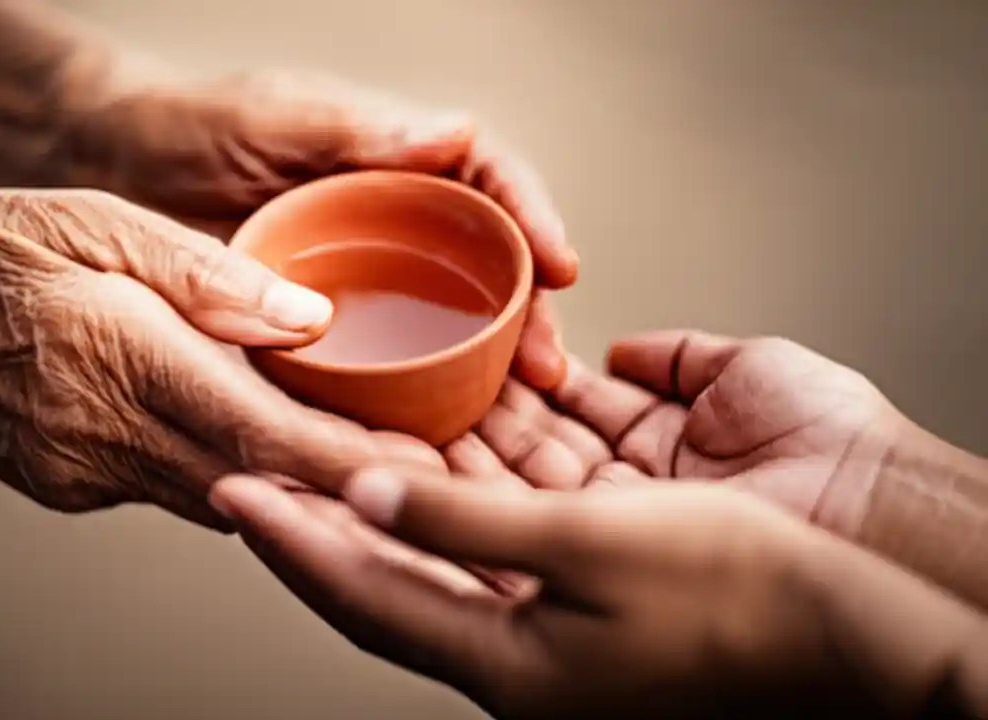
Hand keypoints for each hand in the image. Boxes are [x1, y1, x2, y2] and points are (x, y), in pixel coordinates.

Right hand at [0, 188, 440, 522]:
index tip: (431, 472)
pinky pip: (180, 488)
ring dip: (299, 488)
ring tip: (378, 465)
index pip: (261, 432)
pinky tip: (273, 448)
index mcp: (120, 359)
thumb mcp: (95, 222)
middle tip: (439, 480)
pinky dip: (237, 474)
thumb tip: (311, 316)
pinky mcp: (77, 486)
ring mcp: (90, 474)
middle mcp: (108, 437)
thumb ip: (208, 275)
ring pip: (224, 496)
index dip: (353, 463)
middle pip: (258, 483)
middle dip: (350, 489)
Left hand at [66, 68, 575, 388]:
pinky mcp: (319, 332)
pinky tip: (427, 436)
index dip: (536, 220)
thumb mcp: (273, 118)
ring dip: (483, 369)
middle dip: (526, 316)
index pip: (490, 186)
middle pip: (486, 269)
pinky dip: (412, 398)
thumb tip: (455, 135)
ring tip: (509, 416)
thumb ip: (356, 132)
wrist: (110, 168)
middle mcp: (391, 223)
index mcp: (396, 161)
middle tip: (545, 366)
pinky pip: (380, 365)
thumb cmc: (190, 124)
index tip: (563, 267)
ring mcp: (360, 281)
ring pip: (444, 326)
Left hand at [210, 469, 986, 718]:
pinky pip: (526, 500)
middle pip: (397, 556)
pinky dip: (491, 456)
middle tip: (274, 443)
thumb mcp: (594, 553)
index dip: (286, 538)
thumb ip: (464, 525)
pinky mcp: (614, 555)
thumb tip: (360, 499)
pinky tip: (469, 413)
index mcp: (506, 661)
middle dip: (333, 497)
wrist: (880, 627)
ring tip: (354, 413)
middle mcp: (525, 637)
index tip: (228, 488)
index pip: (361, 593)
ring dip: (410, 466)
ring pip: (461, 520)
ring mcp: (569, 597)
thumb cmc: (755, 603)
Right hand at [465, 332, 903, 534]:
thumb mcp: (744, 366)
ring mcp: (622, 520)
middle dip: (484, 414)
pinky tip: (440, 463)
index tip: (479, 354)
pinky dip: (482, 493)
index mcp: (666, 437)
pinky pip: (532, 518)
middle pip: (540, 444)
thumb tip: (618, 351)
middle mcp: (637, 484)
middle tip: (427, 385)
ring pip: (525, 481)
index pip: (573, 405)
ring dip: (472, 451)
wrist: (861, 498)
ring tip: (418, 417)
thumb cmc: (828, 436)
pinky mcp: (611, 549)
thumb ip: (676, 358)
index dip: (526, 379)